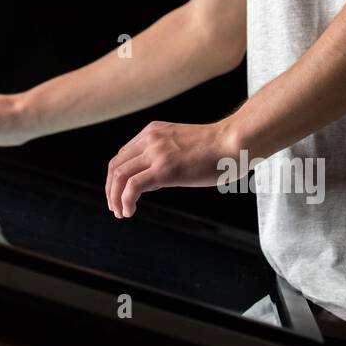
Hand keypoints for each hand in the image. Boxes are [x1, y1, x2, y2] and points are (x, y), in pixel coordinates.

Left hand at [105, 119, 238, 217]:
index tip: (120, 194)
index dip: (116, 177)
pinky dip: (125, 200)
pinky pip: (132, 186)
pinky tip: (129, 212)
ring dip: (115, 197)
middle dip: (111, 189)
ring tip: (120, 213)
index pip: (122, 156)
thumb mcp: (182, 146)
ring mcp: (155, 153)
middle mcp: (149, 139)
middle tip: (115, 208)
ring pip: (119, 176)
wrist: (234, 142)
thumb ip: (164, 158)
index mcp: (152, 132)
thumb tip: (152, 181)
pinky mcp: (164, 169)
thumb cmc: (217, 148)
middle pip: (116, 165)